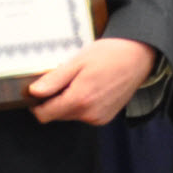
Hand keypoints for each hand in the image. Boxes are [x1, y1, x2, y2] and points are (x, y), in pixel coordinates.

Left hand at [27, 37, 157, 125]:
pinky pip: (84, 115)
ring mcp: (98, 118)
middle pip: (57, 115)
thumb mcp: (77, 62)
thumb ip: (54, 80)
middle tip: (64, 78)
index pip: (44, 115)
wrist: (138, 57)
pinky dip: (82, 104)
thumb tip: (34, 92)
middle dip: (54, 100)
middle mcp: (89, 114)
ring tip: (80, 81)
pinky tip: (91, 87)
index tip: (37, 90)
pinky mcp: (105, 118)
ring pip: (71, 115)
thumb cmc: (108, 55)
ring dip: (69, 102)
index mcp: (79, 99)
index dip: (36, 104)